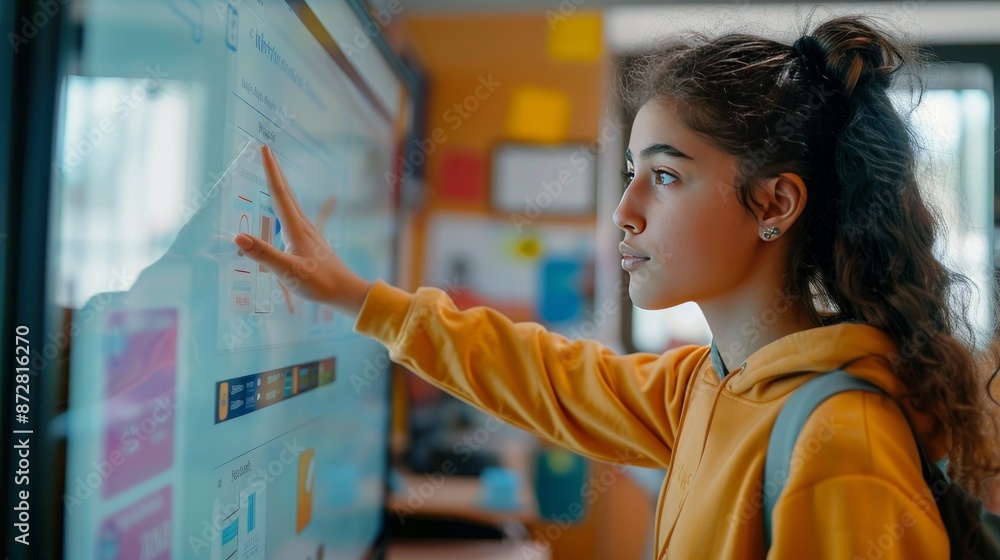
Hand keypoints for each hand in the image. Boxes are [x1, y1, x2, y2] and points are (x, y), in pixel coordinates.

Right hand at [233, 145, 371, 315]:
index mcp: (296, 228)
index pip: (279, 194)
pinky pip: (296, 216)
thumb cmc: (318, 283)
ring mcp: (310, 233)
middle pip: (287, 193)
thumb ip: (263, 254)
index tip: (264, 149)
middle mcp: (303, 226)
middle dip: (275, 171)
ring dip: (281, 186)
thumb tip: (238, 236)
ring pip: (292, 203)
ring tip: (273, 175)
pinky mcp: (312, 242)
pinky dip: (288, 205)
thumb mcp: (287, 271)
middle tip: (266, 151)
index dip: (270, 171)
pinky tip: (289, 211)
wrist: (346, 291)